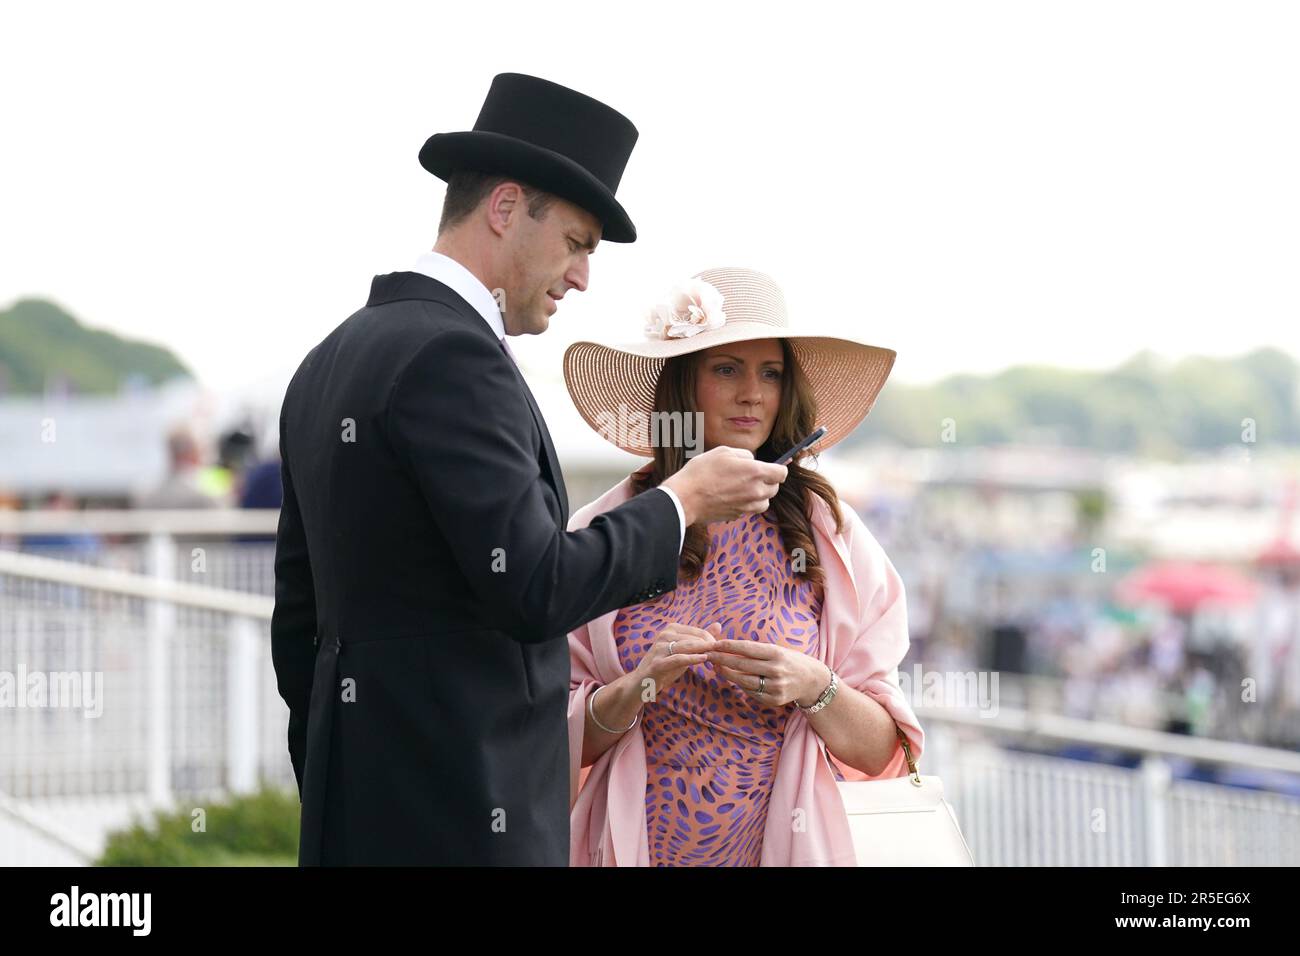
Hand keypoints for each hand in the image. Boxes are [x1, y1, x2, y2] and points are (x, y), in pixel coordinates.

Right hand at [631, 622, 721, 702]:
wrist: (642, 682)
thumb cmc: (665, 665)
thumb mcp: (684, 651)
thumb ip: (700, 639)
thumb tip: (718, 625)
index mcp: (671, 629)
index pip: (698, 631)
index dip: (711, 639)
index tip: (721, 649)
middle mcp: (664, 635)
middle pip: (694, 638)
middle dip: (709, 645)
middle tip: (722, 654)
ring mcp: (659, 648)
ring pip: (687, 646)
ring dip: (703, 651)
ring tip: (716, 655)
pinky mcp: (657, 663)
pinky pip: (678, 659)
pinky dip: (692, 658)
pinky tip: (704, 659)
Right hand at [661, 446, 786, 524]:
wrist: (685, 497)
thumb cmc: (702, 472)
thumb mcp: (723, 452)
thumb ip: (744, 455)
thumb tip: (752, 461)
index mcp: (755, 472)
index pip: (782, 473)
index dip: (779, 468)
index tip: (774, 467)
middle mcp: (755, 491)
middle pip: (775, 488)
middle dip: (768, 481)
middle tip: (753, 475)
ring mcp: (747, 506)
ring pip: (764, 502)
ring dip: (759, 495)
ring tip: (744, 487)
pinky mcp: (737, 516)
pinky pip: (749, 510)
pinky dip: (746, 504)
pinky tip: (731, 496)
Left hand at [706, 640, 830, 708]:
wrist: (812, 680)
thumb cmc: (788, 660)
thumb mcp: (776, 650)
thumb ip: (754, 651)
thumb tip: (726, 648)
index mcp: (777, 653)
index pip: (747, 648)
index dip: (728, 646)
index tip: (714, 643)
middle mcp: (776, 670)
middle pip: (741, 665)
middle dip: (721, 659)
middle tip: (708, 655)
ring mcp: (775, 687)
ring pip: (743, 681)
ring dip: (726, 673)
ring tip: (716, 667)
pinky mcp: (774, 700)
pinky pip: (751, 692)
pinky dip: (740, 685)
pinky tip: (733, 678)